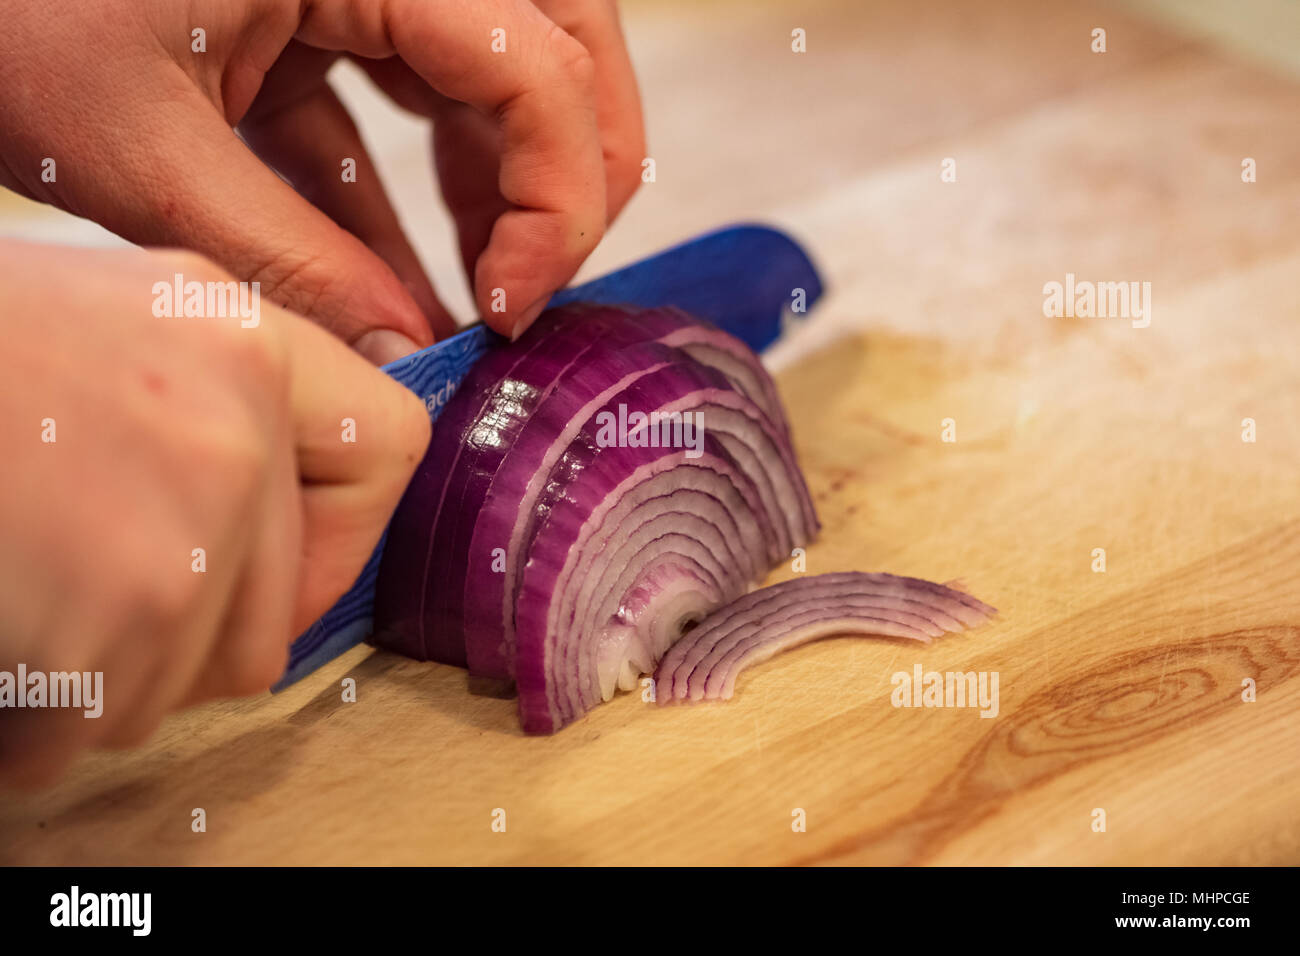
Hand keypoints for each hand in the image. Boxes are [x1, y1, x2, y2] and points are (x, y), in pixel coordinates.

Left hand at [0, 0, 644, 358]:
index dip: (556, 200)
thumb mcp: (143, 156)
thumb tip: (408, 360)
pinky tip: (403, 279)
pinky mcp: (314, 6)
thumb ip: (293, 265)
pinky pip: (404, 95)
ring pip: (496, 69)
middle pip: (558, 44)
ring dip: (502, 188)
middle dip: (570, 176)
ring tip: (477, 293)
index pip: (538, 65)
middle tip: (539, 283)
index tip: (509, 309)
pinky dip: (414, 186)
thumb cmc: (0, 15)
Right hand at [0, 241, 429, 786]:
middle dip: (195, 637)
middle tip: (100, 601)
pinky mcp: (119, 612)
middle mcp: (236, 426)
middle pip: (284, 612)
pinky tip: (2, 648)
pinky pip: (99, 725)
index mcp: (243, 340)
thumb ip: (218, 399)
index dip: (345, 526)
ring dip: (106, 678)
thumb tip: (283, 501)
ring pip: (194, 679)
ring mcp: (186, 524)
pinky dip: (34, 725)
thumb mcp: (108, 313)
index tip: (283, 551)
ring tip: (28, 595)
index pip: (389, 449)